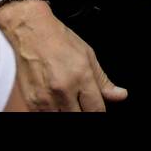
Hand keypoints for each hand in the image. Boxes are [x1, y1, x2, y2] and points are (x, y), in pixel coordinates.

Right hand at [0, 1, 126, 111]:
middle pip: (80, 118)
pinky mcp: (32, 102)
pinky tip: (55, 101)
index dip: (98, 111)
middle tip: (81, 101)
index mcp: (81, 77)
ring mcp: (46, 98)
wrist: (30, 31)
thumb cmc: (58, 39)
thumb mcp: (88, 55)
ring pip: (62, 119)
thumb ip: (104, 80)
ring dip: (67, 112)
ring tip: (67, 99)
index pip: (96, 110)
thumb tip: (120, 96)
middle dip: (83, 111)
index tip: (96, 108)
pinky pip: (46, 117)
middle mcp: (63, 90)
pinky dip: (53, 112)